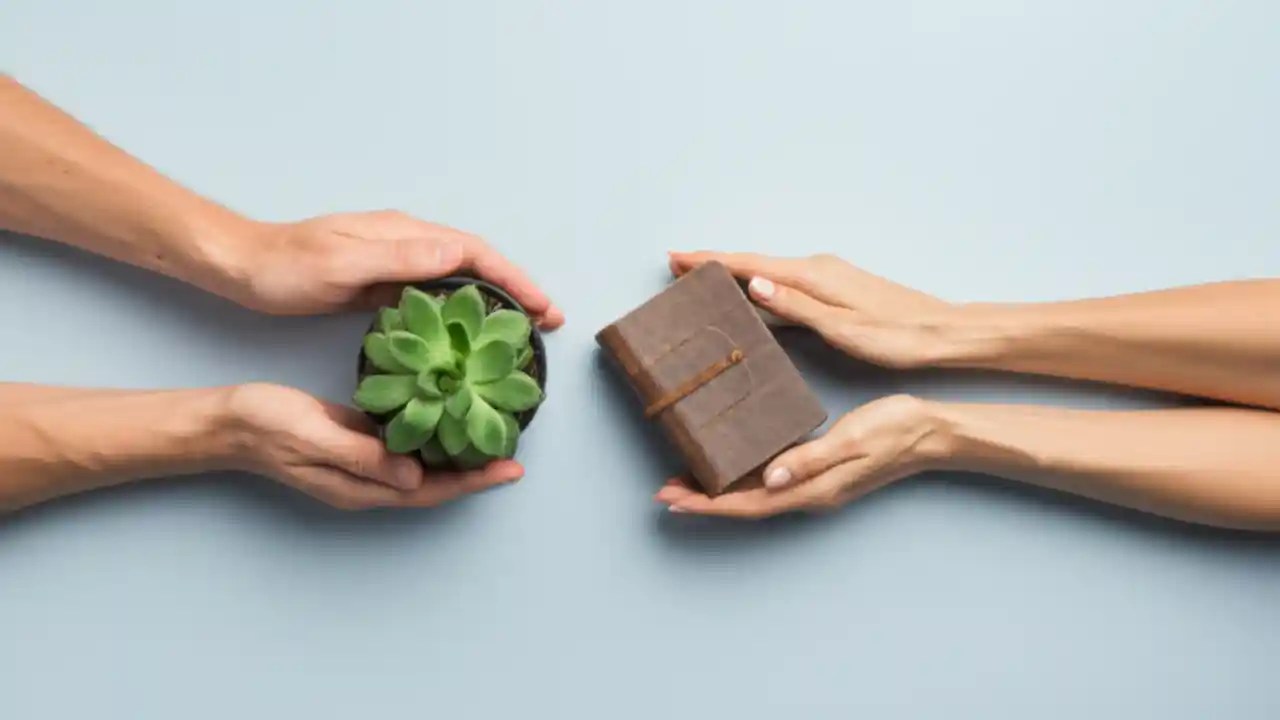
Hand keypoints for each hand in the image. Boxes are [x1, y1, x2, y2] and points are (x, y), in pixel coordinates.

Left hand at [226, 210, 563, 324]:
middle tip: (548, 323)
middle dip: (517, 290)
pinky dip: (463, 314)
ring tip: (523, 333)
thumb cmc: (285, 267)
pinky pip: (437, 297)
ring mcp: (395, 262)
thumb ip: (400, 258)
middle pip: (477, 264)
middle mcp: (406, 243)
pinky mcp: (383, 283)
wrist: (242, 266)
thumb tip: (459, 254)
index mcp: (403, 234)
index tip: (542, 306)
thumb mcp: (342, 264)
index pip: (475, 252)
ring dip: (494, 303)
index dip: (514, 278)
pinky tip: (470, 337)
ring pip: (460, 281)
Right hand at [226, 383, 521, 509]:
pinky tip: (449, 409)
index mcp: (363, 486)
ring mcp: (364, 461)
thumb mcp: (316, 437)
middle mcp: (370, 479)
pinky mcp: (358, 439)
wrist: (230, 421)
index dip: (474, 480)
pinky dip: (432, 427)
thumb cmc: (268, 426)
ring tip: (493, 428)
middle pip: (436, 480)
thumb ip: (364, 456)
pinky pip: (405, 439)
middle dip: (476, 468)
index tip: (512, 467)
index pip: (432, 489)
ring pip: (423, 461)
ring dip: (457, 448)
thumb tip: (414, 473)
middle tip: (515, 445)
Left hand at [655, 395, 945, 518]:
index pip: (748, 503)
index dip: (708, 504)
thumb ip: (809, 460)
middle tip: (663, 492)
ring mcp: (816, 485)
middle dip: (702, 501)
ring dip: (718, 492)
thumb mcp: (852, 440)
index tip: (672, 500)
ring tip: (684, 481)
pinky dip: (743, 480)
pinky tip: (730, 466)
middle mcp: (809, 493)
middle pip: (744, 504)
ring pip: (755, 495)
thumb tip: (769, 478)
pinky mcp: (821, 472)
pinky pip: (771, 483)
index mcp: (813, 488)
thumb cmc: (894, 430)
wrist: (931, 432)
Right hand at [669, 251, 950, 368]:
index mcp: (813, 276)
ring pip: (768, 272)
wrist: (942, 333)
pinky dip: (759, 285)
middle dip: (715, 263)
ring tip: (703, 279)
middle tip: (676, 266)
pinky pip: (784, 282)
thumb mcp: (842, 328)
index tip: (676, 257)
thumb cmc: (895, 336)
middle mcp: (817, 269)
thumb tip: (753, 284)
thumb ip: (796, 307)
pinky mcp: (836, 289)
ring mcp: (827, 277)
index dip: (711, 261)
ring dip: (735, 274)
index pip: (749, 264)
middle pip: (754, 262)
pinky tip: (752, 297)